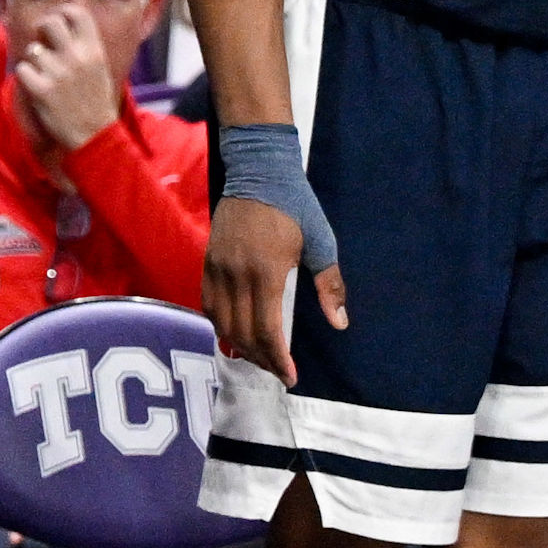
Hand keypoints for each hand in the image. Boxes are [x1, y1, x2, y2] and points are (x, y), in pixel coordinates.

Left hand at [11, 5, 118, 150]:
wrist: (95, 135)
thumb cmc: (96, 102)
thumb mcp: (99, 69)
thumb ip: (84, 47)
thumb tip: (64, 27)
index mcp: (93, 50)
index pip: (77, 14)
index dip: (63, 12)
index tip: (58, 20)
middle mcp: (76, 57)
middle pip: (50, 23)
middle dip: (42, 29)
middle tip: (43, 42)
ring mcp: (58, 73)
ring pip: (33, 49)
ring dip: (34, 61)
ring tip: (44, 75)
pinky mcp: (42, 90)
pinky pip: (22, 69)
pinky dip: (25, 77)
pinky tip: (36, 87)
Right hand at [203, 195, 346, 386]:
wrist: (258, 170)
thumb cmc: (295, 204)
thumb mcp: (321, 242)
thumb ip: (329, 285)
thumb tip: (339, 324)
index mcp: (266, 271)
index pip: (266, 330)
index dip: (277, 359)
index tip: (290, 376)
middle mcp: (236, 274)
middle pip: (242, 333)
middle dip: (261, 359)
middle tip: (278, 371)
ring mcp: (217, 268)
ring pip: (221, 323)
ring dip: (239, 346)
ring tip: (258, 357)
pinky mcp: (207, 262)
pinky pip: (208, 305)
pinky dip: (220, 325)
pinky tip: (234, 334)